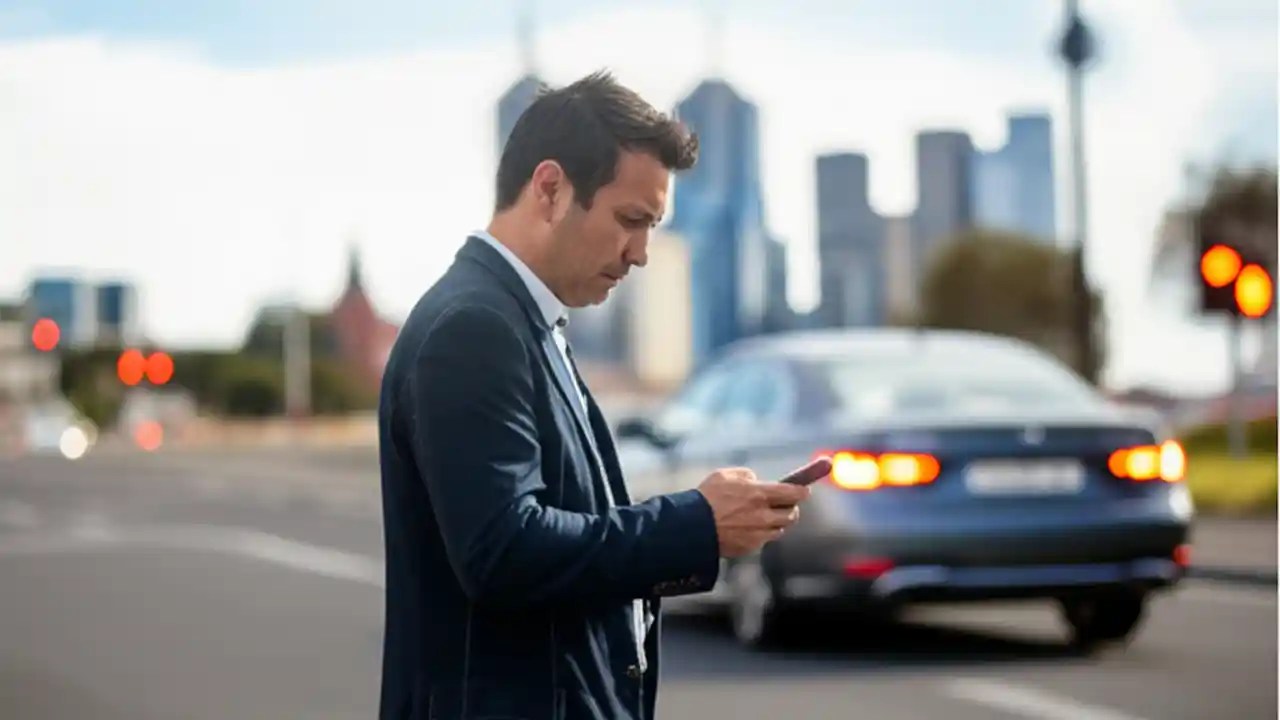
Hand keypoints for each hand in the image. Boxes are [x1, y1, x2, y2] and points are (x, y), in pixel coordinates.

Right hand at [696, 458, 830, 557]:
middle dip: (790, 509)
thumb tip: (756, 480)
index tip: (804, 490)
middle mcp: (764, 516)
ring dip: (776, 523)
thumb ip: (746, 475)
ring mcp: (758, 534)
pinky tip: (747, 528)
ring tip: (763, 517)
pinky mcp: (750, 547)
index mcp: (760, 494)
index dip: (801, 491)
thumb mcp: (725, 475)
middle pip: (791, 515)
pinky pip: (763, 540)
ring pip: (779, 529)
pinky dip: (760, 534)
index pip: (793, 493)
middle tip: (784, 505)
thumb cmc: (707, 498)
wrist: (692, 527)